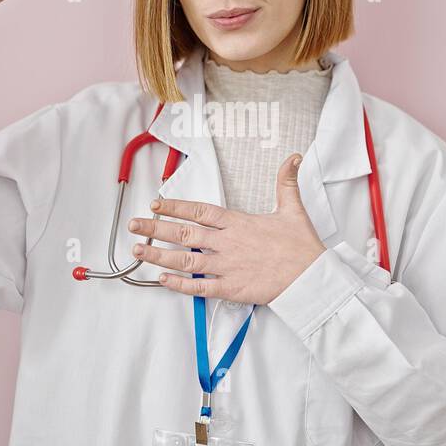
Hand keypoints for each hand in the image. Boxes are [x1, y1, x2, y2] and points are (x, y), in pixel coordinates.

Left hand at [126, 153, 326, 304]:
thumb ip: (286, 182)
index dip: (175, 207)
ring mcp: (226, 266)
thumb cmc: (302, 246)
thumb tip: (293, 157)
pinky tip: (161, 280)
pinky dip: (178, 285)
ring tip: (138, 251)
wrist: (312, 278)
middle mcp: (227, 243)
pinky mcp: (230, 288)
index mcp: (238, 223)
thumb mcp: (293, 209)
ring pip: (185, 260)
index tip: (156, 205)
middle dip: (156, 229)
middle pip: (184, 233)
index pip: (199, 211)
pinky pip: (198, 287)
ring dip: (158, 255)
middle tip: (134, 225)